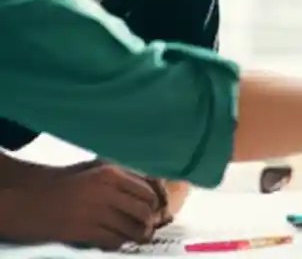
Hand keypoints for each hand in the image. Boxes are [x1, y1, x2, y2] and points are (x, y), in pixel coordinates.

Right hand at [0, 161, 161, 248]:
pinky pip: (113, 241)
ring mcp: (95, 211)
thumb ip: (124, 177)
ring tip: (138, 236)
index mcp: (111, 172)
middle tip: (149, 227)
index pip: (148, 190)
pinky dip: (119, 243)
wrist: (31, 200)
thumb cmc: (67, 184)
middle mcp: (106, 190)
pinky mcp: (84, 230)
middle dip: (150, 222)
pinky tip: (116, 241)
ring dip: (138, 235)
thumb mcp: (96, 170)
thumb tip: (155, 189)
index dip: (157, 204)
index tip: (158, 211)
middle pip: (144, 210)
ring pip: (131, 228)